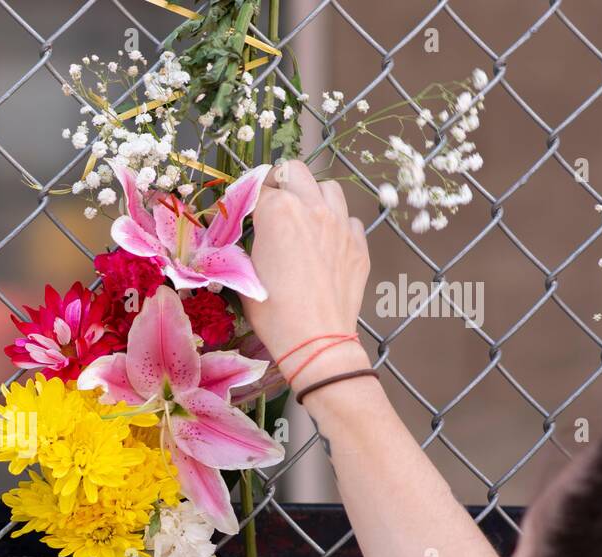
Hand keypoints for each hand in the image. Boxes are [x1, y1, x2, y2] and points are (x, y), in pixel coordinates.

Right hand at [240, 161, 371, 391]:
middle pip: (295, 171)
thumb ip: (245, 244)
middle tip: (272, 204)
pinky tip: (325, 244)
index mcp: (278, 212)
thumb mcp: (244, 276)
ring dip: (312, 196)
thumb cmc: (273, 313)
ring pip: (328, 188)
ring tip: (303, 218)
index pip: (258, 188)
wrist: (316, 341)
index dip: (247, 199)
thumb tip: (242, 234)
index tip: (243, 211)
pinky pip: (349, 219)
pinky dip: (336, 224)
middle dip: (280, 182)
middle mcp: (313, 209)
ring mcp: (340, 225)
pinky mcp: (359, 244)